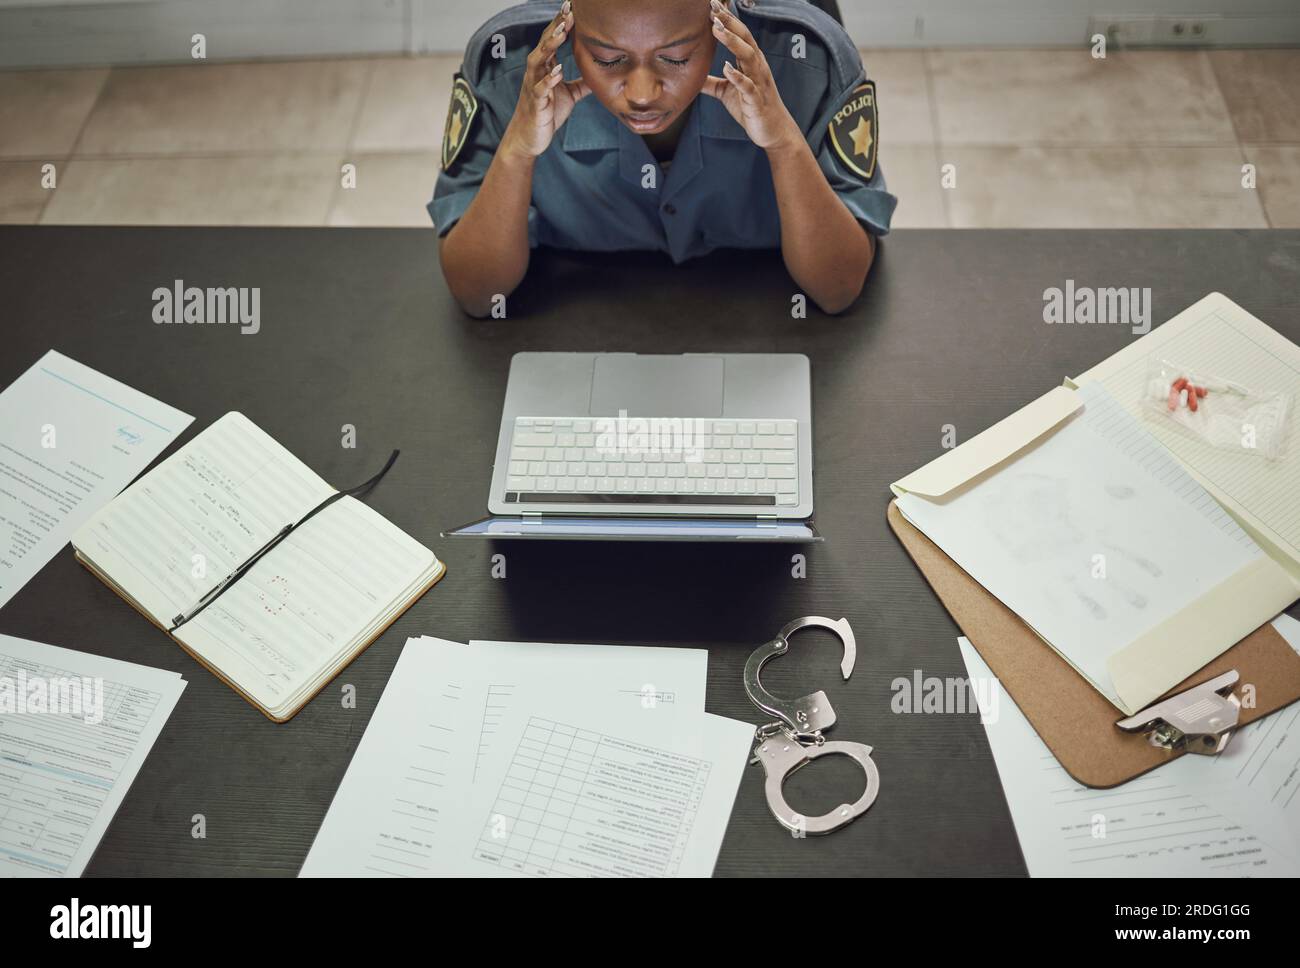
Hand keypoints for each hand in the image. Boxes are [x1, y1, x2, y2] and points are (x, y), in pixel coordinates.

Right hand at [501, 0, 590, 160]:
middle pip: (545, 43)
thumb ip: (582, 82)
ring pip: (538, 61)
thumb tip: (601, 74)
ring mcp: (533, 87)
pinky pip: (539, 88)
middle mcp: (536, 73)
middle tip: (569, 10)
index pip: (553, 40)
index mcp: (544, 68)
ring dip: (550, 46)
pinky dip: (548, 79)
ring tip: (562, 32)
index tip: (573, 7)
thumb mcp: (570, 95)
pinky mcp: (535, 104)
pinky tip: (558, 70)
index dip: (562, 23)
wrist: (530, 138)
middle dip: (556, 26)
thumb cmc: (547, 114)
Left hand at [701, 0, 801, 150]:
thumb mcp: (727, 92)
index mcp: (751, 62)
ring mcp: (758, 83)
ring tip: (717, 30)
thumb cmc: (751, 108)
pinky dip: (738, 76)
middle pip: (745, 38)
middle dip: (729, 22)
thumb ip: (711, 81)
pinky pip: (748, 86)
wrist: (773, 131)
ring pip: (748, 57)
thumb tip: (692, 76)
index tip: (712, 5)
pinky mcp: (757, 101)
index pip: (739, 35)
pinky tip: (727, 67)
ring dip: (732, 42)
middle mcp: (757, 67)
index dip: (727, 19)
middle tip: (713, 8)